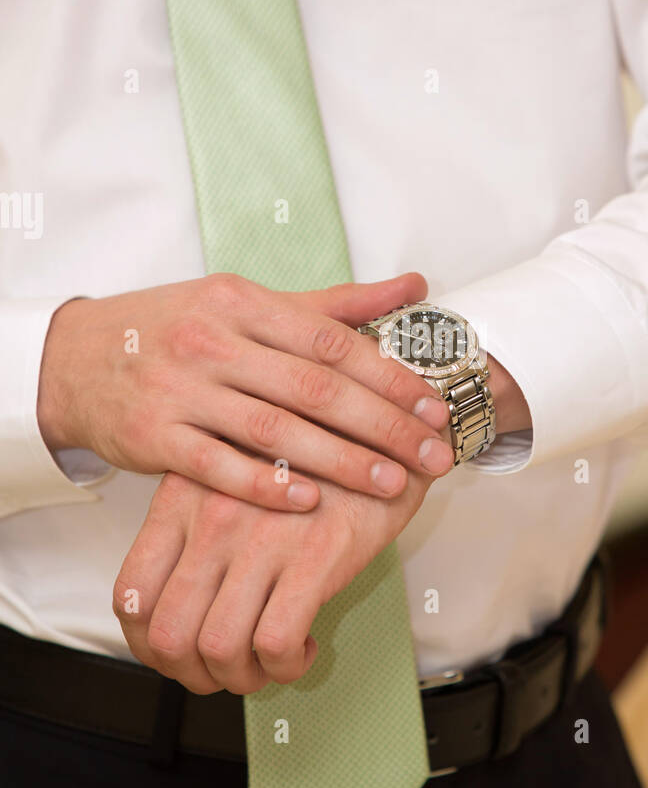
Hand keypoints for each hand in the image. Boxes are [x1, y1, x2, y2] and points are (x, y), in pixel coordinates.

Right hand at [37, 270, 454, 510]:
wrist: (73, 358)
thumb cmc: (175, 328)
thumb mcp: (247, 302)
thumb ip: (333, 304)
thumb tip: (415, 284)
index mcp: (242, 302)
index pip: (332, 341)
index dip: (389, 377)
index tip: (434, 407)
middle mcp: (212, 341)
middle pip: (314, 388)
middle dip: (383, 426)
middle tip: (432, 457)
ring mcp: (180, 390)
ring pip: (274, 430)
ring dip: (339, 461)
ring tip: (390, 484)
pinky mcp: (153, 437)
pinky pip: (218, 467)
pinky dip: (266, 486)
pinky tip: (311, 503)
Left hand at [114, 458, 439, 694]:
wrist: (385, 426)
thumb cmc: (313, 453)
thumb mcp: (235, 471)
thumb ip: (199, 520)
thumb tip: (182, 589)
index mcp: (184, 499)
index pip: (132, 595)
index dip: (147, 644)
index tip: (177, 654)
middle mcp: (213, 521)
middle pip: (169, 635)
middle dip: (195, 675)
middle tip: (225, 672)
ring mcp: (261, 540)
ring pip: (218, 648)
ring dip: (242, 677)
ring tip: (267, 664)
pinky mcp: (314, 557)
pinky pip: (275, 643)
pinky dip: (285, 664)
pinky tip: (303, 646)